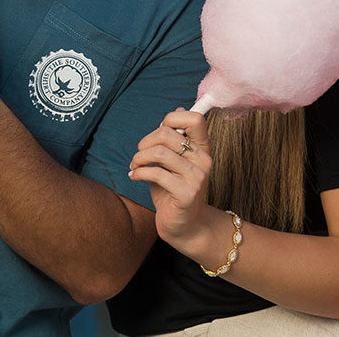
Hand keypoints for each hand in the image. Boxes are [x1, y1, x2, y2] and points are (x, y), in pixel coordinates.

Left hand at [128, 110, 223, 252]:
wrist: (185, 226)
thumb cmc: (174, 191)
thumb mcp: (175, 161)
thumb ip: (175, 139)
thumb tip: (178, 111)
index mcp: (203, 148)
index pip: (195, 118)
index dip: (171, 119)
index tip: (158, 133)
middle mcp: (204, 160)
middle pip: (167, 134)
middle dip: (145, 142)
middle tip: (139, 156)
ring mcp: (197, 176)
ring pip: (159, 152)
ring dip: (139, 158)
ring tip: (135, 166)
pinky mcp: (187, 193)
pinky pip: (156, 173)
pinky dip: (139, 173)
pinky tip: (135, 176)